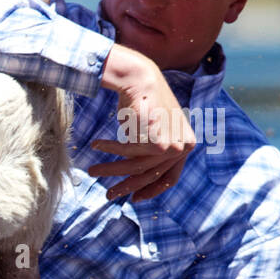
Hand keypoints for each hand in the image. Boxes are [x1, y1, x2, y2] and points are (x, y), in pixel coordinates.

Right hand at [90, 44, 196, 200]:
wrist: (142, 80)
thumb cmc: (144, 103)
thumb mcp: (154, 131)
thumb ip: (153, 152)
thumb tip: (135, 177)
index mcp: (187, 145)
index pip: (169, 177)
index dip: (151, 190)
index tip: (135, 198)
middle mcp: (184, 148)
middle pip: (150, 175)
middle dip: (126, 186)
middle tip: (109, 195)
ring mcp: (172, 146)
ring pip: (135, 167)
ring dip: (109, 169)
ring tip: (91, 171)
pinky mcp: (155, 143)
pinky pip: (126, 153)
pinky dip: (109, 149)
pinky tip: (95, 144)